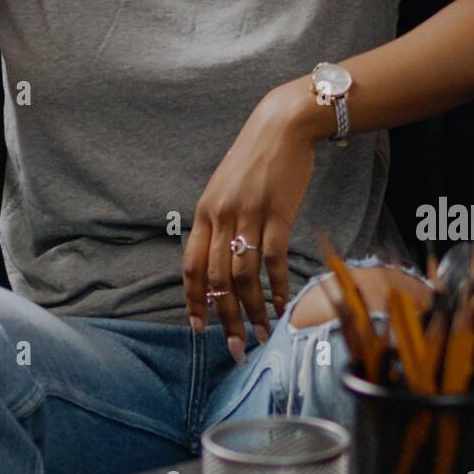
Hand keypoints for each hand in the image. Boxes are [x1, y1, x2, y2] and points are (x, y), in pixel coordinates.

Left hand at [183, 82, 317, 360]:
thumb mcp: (225, 188)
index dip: (194, 300)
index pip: (191, 266)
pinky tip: (282, 305)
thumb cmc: (254, 159)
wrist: (281, 126)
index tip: (199, 328)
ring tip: (262, 334)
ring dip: (253, 310)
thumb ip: (220, 221)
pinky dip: (278, 286)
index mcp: (204, 212)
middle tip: (236, 347)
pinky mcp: (277, 212)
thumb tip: (219, 262)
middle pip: (217, 279)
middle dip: (225, 318)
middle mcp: (221, 216)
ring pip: (245, 275)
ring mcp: (249, 214)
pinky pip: (273, 258)